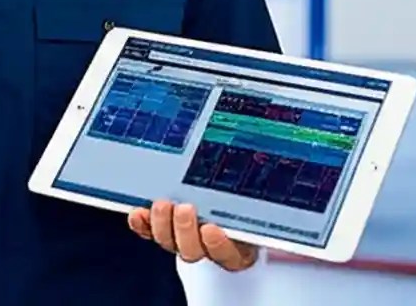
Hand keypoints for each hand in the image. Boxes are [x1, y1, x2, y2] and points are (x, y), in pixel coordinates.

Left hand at [128, 200, 258, 271]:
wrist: (226, 205)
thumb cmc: (245, 203)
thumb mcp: (256, 200)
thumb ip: (260, 190)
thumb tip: (278, 161)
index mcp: (237, 246)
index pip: (228, 254)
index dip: (218, 245)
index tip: (213, 229)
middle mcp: (206, 246)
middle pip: (191, 250)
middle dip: (186, 230)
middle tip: (185, 208)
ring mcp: (181, 239)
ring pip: (167, 242)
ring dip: (162, 224)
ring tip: (164, 204)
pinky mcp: (162, 228)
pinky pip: (148, 232)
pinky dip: (141, 224)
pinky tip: (138, 213)